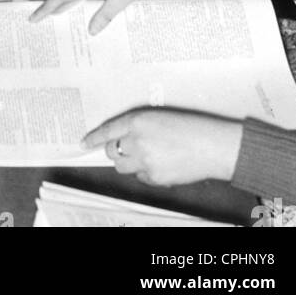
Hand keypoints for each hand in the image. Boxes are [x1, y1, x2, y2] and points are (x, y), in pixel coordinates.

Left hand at [84, 109, 242, 186]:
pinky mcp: (155, 177)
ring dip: (127, 162)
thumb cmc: (190, 126)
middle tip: (123, 148)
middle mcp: (138, 140)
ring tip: (144, 156)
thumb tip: (122, 139)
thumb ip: (138, 126)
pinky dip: (144, 172)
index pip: (108, 130)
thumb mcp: (159, 117)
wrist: (211, 145)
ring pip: (122, 167)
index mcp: (138, 120)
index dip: (94, 137)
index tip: (84, 143)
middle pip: (111, 151)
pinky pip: (140, 177)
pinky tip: (159, 164)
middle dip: (114, 150)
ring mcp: (145, 161)